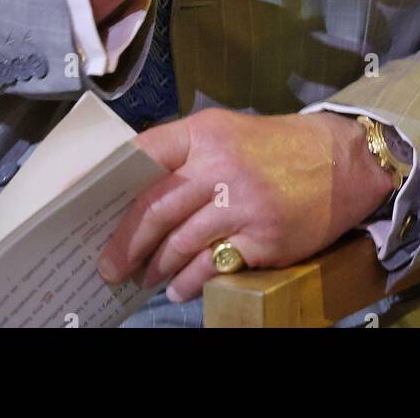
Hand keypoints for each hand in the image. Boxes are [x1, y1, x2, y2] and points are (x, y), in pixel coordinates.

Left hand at [97, 108, 396, 301]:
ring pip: (180, 243)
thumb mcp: (228, 132)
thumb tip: (135, 189)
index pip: (144, 152)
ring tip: (146, 279)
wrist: (342, 160)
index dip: (106, 177)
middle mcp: (220, 165)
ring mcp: (241, 202)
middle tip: (110, 266)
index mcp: (205, 133)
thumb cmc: (276, 146)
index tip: (78, 201)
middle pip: (155, 208)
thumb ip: (185, 155)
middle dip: (126, 242)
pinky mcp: (262, 236)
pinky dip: (190, 282)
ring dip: (156, 267)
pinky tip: (180, 288)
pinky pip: (212, 266)